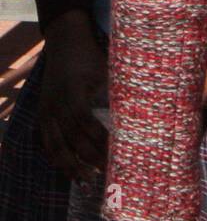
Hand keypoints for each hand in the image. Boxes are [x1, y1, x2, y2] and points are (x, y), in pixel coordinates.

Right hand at [37, 9, 109, 180]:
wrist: (64, 39)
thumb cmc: (91, 54)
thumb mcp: (108, 68)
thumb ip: (121, 89)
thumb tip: (150, 105)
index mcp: (73, 94)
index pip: (86, 124)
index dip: (100, 141)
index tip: (117, 156)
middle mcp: (56, 105)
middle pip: (72, 140)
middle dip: (90, 159)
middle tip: (109, 174)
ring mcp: (46, 111)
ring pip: (55, 146)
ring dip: (71, 165)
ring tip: (88, 181)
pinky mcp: (42, 114)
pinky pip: (47, 142)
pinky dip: (58, 158)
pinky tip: (71, 171)